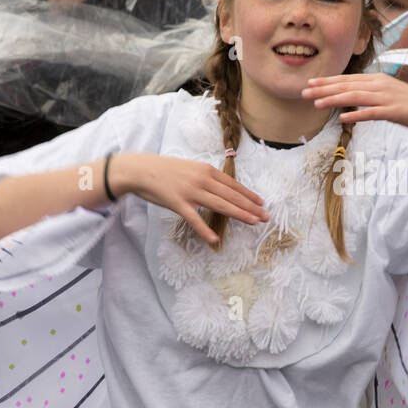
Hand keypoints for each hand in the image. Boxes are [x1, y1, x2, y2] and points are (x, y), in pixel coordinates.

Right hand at [111, 153, 267, 243]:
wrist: (142, 170)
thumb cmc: (166, 170)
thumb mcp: (191, 168)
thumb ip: (207, 177)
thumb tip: (222, 187)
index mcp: (207, 170)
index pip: (233, 185)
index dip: (249, 195)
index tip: (262, 204)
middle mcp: (202, 180)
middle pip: (232, 196)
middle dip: (251, 207)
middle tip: (265, 217)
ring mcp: (191, 192)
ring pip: (220, 205)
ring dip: (239, 214)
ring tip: (253, 222)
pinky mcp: (178, 203)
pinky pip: (194, 219)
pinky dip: (204, 230)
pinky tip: (214, 239)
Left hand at [303, 72, 407, 146]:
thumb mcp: (387, 96)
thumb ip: (370, 95)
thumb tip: (351, 100)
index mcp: (377, 79)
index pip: (347, 79)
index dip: (327, 81)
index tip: (310, 83)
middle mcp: (380, 84)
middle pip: (347, 85)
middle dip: (323, 88)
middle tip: (304, 92)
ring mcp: (387, 97)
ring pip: (355, 96)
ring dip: (334, 100)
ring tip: (316, 103)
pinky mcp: (395, 111)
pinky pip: (372, 112)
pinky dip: (357, 114)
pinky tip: (343, 117)